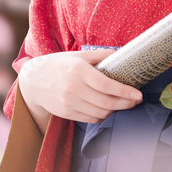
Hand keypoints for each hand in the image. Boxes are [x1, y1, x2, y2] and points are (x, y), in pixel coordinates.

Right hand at [18, 48, 143, 128]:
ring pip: (100, 112)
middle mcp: (73, 89)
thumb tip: (124, 53)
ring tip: (125, 104)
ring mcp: (69, 103)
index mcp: (79, 71)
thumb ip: (102, 55)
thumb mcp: (79, 55)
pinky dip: (103, 116)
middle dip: (126, 104)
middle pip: (106, 102)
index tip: (138, 94)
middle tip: (136, 101)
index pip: (107, 85)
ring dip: (116, 111)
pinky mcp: (66, 113)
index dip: (125, 92)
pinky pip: (90, 119)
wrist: (33, 80)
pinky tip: (109, 109)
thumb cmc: (60, 64)